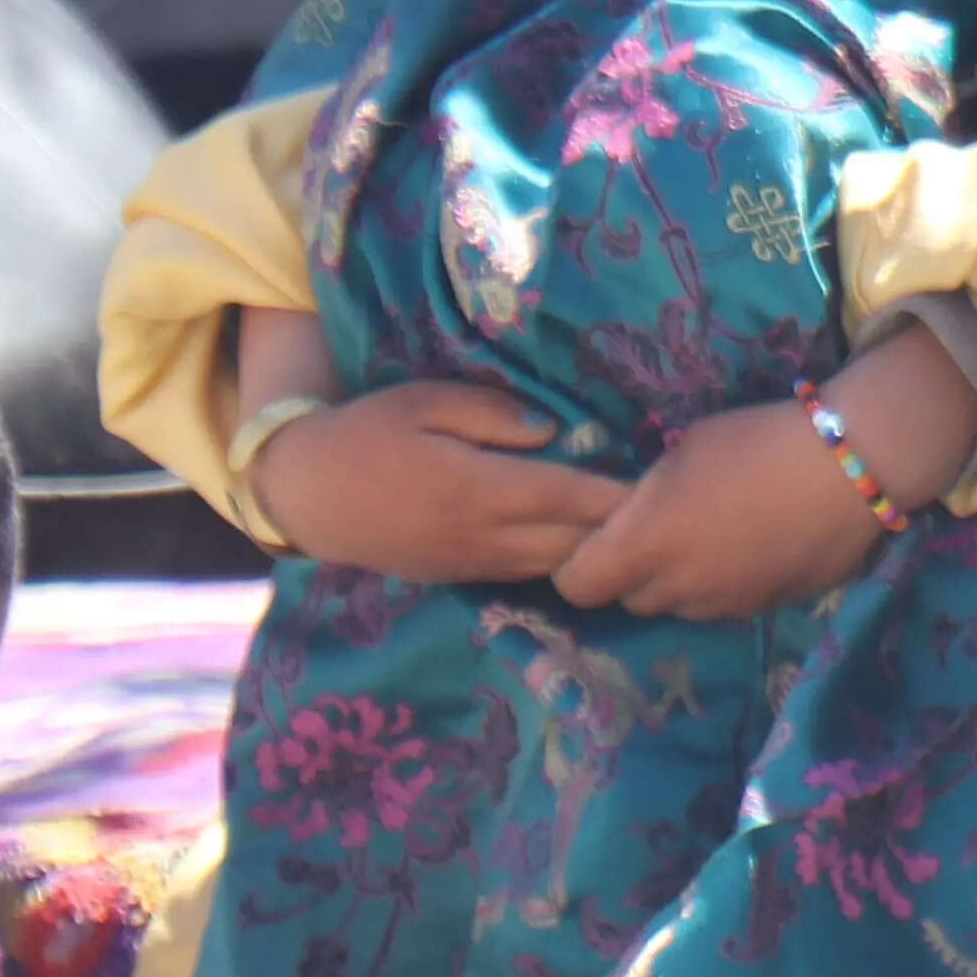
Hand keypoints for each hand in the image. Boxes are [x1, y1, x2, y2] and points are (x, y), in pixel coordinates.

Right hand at [243, 382, 628, 584]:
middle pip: (571, 542)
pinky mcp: (458, 575)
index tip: (666, 486)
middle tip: (672, 512)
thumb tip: (553, 432)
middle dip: (622, 531)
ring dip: (597, 553)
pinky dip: (561, 563)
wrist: (303, 493)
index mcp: (476, 488)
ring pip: (552, 566)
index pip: (566, 498)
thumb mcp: (424, 401)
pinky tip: (590, 549)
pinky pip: (525, 574)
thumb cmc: (367, 432)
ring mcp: (468, 562)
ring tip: (643, 533)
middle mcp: (479, 535)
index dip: (619, 497)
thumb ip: (491, 415)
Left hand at [546, 395, 892, 621]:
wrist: (853, 464)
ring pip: (680, 605)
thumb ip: (648, 496)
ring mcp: (725, 604)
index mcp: (645, 545)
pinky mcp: (768, 608)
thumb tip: (636, 517)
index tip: (600, 537)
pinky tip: (759, 543)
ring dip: (683, 580)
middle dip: (635, 571)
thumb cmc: (759, 440)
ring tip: (718, 534)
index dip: (580, 563)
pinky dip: (730, 581)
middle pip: (629, 599)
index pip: (576, 586)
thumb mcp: (686, 450)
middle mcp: (678, 588)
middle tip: (665, 529)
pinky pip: (728, 603)